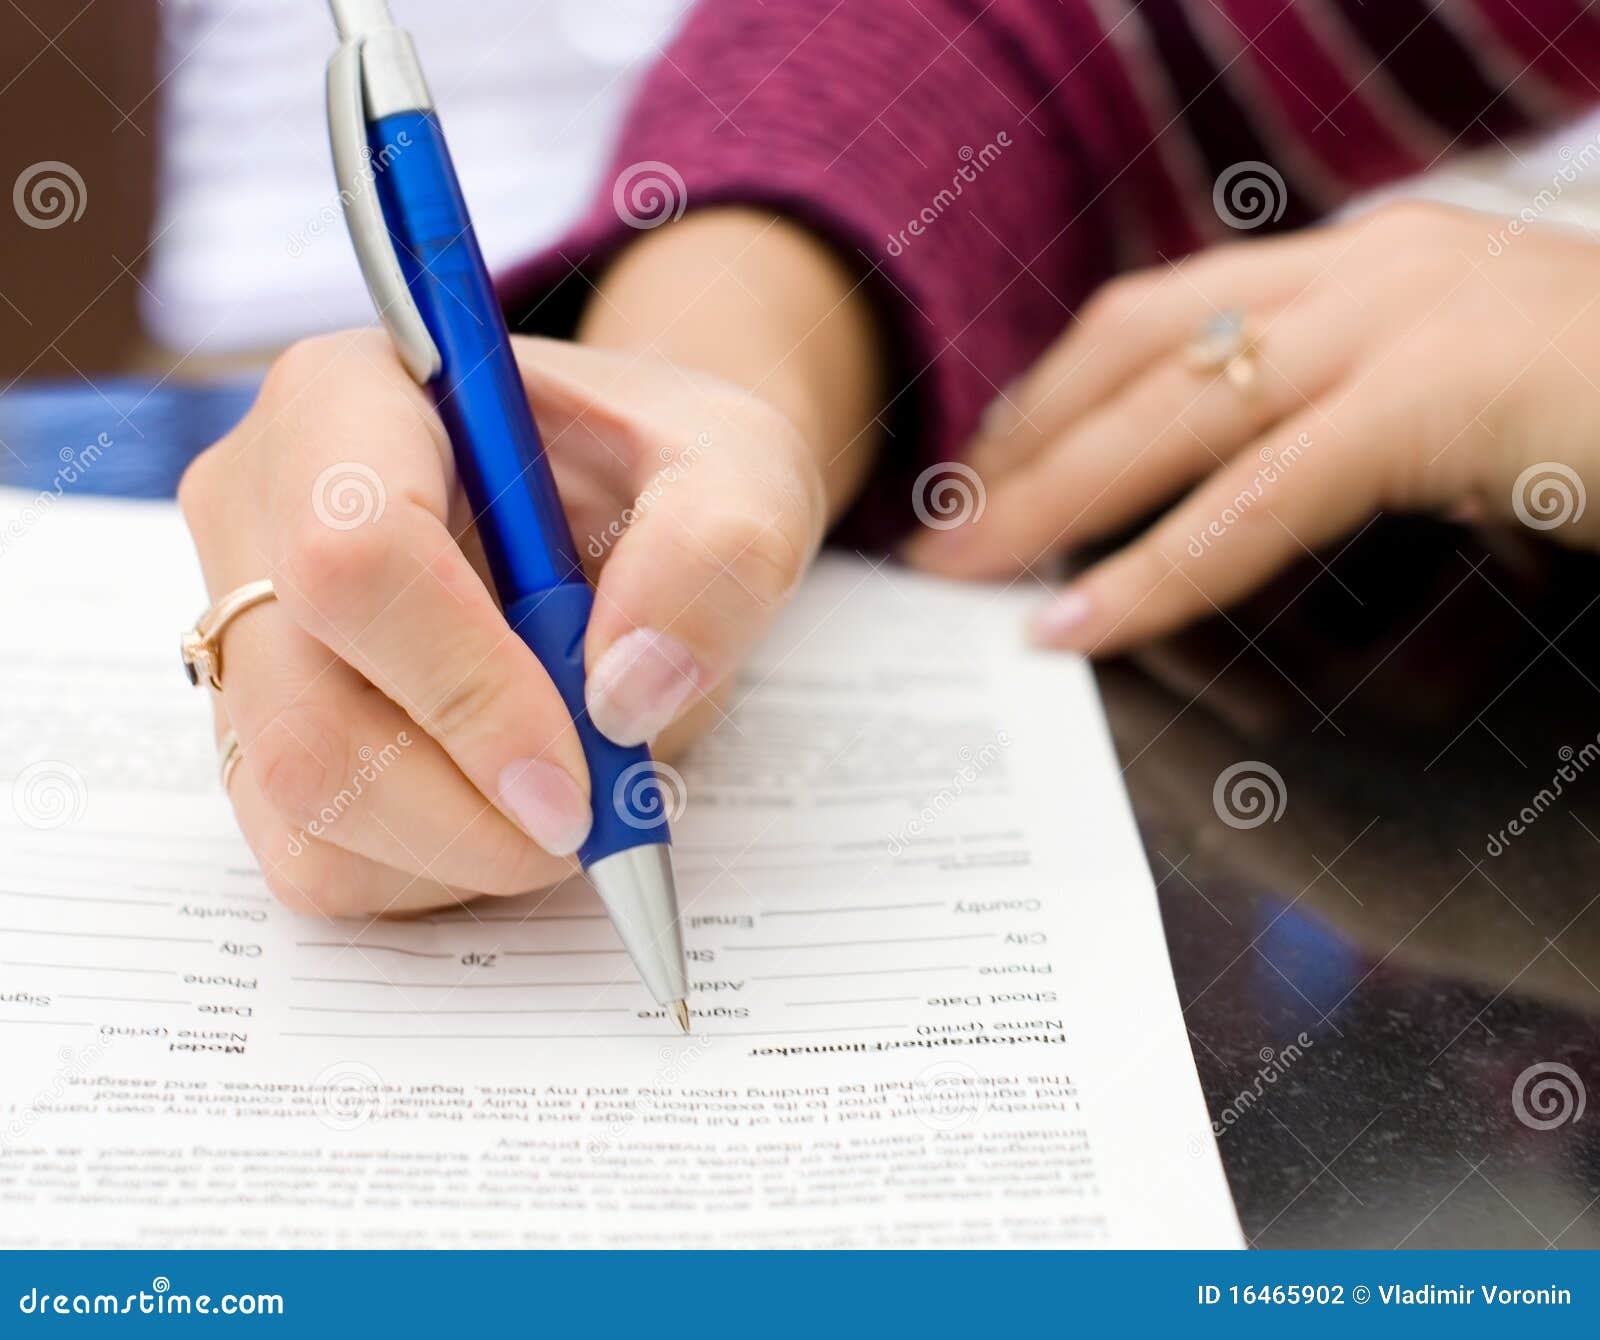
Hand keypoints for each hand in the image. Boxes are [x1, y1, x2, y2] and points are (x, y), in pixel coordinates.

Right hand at [179, 330, 821, 916]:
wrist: (619, 511)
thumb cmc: (661, 471)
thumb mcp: (742, 468)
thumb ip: (719, 551)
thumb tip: (626, 693)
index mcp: (351, 398)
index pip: (351, 555)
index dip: (466, 686)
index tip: (582, 767)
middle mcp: (259, 511)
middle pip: (307, 716)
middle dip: (473, 808)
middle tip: (593, 820)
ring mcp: (241, 630)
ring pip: (304, 803)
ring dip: (464, 847)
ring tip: (567, 792)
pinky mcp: (255, 733)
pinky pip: (315, 855)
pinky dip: (433, 869)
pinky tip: (505, 804)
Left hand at [904, 201, 1599, 651]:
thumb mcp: (1451, 399)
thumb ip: (1338, 420)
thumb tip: (1228, 490)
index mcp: (1361, 264)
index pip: (1157, 314)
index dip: (1052, 394)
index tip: (984, 468)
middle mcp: (1366, 268)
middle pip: (1134, 351)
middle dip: (1019, 447)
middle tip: (936, 532)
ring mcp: (1404, 319)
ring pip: (1172, 410)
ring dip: (1051, 499)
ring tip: (966, 573)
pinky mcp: (1444, 395)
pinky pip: (1259, 498)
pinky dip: (1156, 569)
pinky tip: (1080, 623)